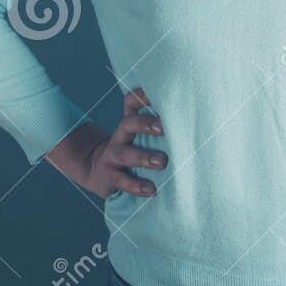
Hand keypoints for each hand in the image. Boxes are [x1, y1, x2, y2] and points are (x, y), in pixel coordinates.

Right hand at [44, 87, 165, 198]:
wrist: (97, 171)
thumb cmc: (130, 151)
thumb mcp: (138, 136)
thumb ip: (156, 128)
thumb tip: (188, 121)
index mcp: (128, 125)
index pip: (131, 103)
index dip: (141, 96)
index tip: (158, 95)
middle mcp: (120, 137)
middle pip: (127, 124)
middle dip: (144, 124)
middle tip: (163, 128)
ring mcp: (112, 157)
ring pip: (125, 154)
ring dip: (144, 157)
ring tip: (162, 162)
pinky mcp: (110, 177)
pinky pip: (123, 181)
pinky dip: (137, 186)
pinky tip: (151, 190)